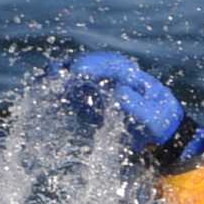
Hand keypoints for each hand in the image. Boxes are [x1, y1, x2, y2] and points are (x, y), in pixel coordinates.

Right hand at [57, 51, 203, 169]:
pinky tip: (46, 94)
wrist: (159, 139)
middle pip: (90, 67)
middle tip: (53, 74)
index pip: (111, 65)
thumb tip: (118, 91)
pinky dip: (60, 93)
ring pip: (79, 78)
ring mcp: (101, 89)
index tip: (77, 70)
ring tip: (44, 81)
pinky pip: (73, 94)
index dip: (93, 65)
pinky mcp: (91, 102)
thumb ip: (137, 106)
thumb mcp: (153, 118)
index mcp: (133, 77)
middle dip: (71, 68)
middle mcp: (114, 79)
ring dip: (62, 78)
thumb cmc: (159, 125)